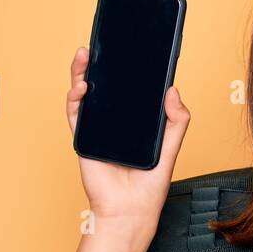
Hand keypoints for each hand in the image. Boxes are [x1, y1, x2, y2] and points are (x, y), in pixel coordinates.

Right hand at [65, 45, 190, 225]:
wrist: (131, 209)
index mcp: (136, 120)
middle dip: (101, 62)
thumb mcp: (171, 147)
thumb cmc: (150, 184)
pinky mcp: (83, 138)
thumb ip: (177, 119)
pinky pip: (75, 113)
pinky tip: (83, 86)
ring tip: (86, 54)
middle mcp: (115, 120)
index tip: (131, 45)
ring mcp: (98, 128)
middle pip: (105, 84)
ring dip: (82, 71)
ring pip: (86, 93)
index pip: (130, 88)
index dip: (129, 67)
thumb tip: (173, 89)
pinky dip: (75, 97)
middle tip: (103, 42)